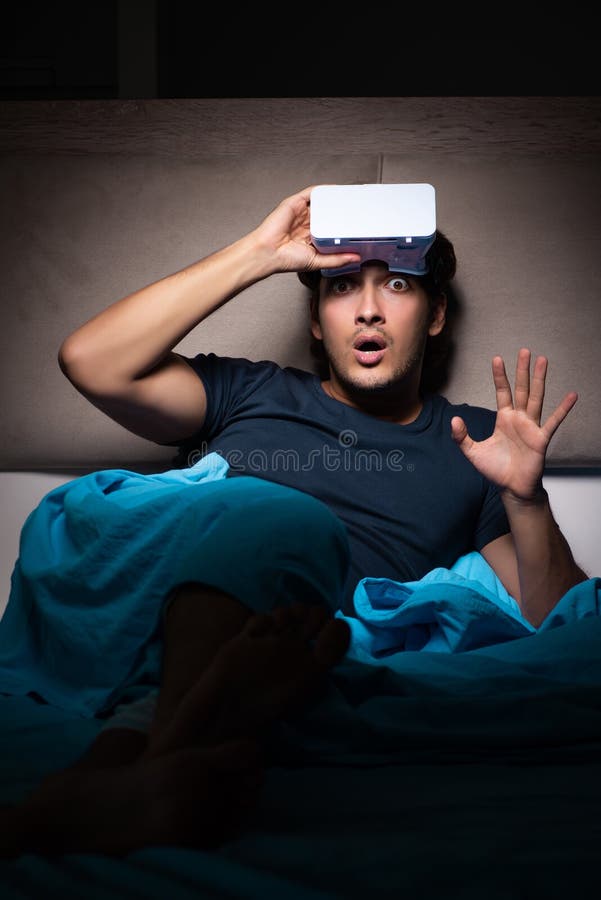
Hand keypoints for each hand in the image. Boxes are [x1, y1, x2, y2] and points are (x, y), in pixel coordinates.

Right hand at [251, 186, 360, 275]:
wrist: (268, 254)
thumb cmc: (285, 259)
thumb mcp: (317, 261)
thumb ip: (337, 260)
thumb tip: (355, 259)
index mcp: (312, 236)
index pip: (332, 227)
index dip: (345, 224)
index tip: (359, 223)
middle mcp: (307, 223)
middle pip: (329, 212)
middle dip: (342, 210)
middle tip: (358, 208)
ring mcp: (301, 212)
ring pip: (322, 201)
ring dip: (335, 198)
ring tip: (350, 197)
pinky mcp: (294, 203)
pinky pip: (312, 193)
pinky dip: (324, 190)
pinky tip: (335, 191)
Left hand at [450, 349, 577, 501]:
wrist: (512, 488)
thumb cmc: (495, 469)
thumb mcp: (472, 452)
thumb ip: (461, 436)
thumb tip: (453, 419)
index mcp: (504, 419)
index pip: (502, 392)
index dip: (500, 376)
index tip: (497, 358)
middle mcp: (519, 419)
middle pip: (521, 389)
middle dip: (522, 370)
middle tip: (525, 350)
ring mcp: (531, 427)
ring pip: (536, 398)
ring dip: (539, 380)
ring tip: (543, 361)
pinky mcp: (541, 439)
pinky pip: (554, 421)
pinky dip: (563, 409)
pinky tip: (572, 396)